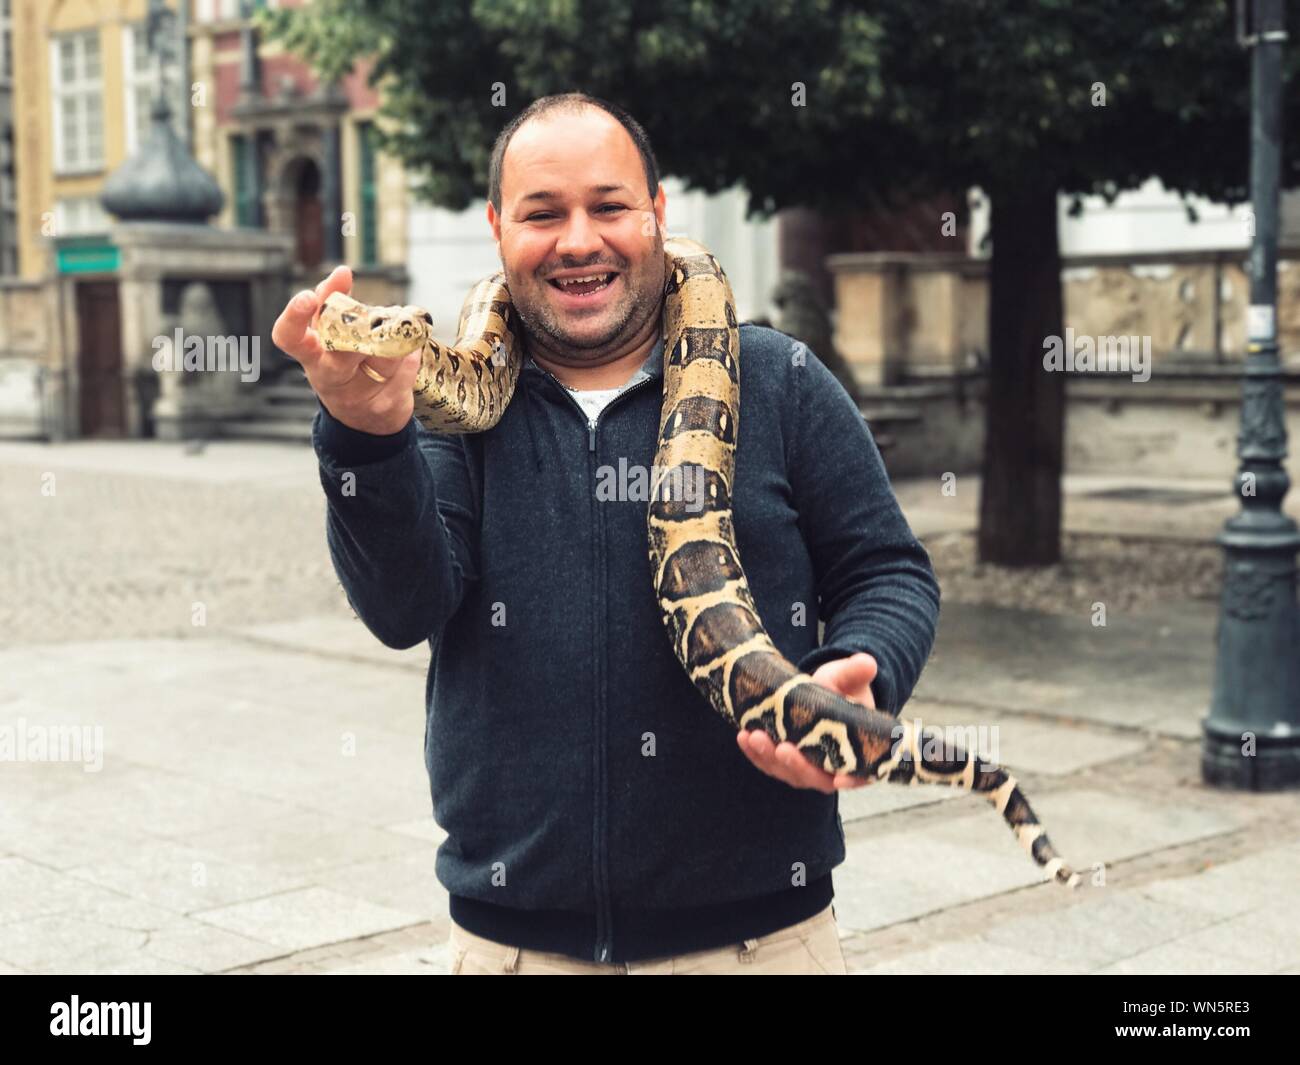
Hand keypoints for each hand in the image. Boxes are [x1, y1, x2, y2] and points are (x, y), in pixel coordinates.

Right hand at [270, 265, 421, 435]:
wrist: (369, 421)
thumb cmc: (345, 367)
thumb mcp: (331, 337)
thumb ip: (332, 305)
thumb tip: (340, 274)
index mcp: (310, 355)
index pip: (289, 337)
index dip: (294, 317)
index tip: (307, 297)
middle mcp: (329, 376)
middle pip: (341, 350)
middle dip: (358, 329)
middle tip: (372, 316)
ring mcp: (358, 394)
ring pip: (384, 353)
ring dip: (394, 336)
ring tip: (396, 330)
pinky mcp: (387, 404)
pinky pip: (407, 365)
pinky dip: (411, 352)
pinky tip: (406, 353)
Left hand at [735, 652, 879, 793]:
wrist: (820, 691)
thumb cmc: (842, 689)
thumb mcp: (848, 680)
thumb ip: (855, 674)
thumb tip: (868, 662)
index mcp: (856, 752)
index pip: (858, 775)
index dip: (851, 780)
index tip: (837, 780)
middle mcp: (830, 767)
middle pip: (815, 778)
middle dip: (796, 766)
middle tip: (782, 749)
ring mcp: (805, 767)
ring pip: (787, 772)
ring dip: (769, 758)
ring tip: (753, 737)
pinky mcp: (783, 761)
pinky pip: (768, 762)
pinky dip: (755, 753)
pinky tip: (743, 737)